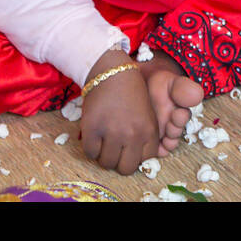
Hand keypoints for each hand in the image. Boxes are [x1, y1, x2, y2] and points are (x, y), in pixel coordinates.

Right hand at [79, 48, 159, 174]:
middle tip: (114, 150)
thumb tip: (136, 160)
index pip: (144, 161)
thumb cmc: (130, 92)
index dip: (135, 157)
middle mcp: (133, 134)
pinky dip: (91, 148)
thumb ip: (144, 136)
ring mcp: (112, 132)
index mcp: (149, 131)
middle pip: (125, 168)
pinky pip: (90, 153)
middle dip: (119, 162)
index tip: (128, 150)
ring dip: (103, 155)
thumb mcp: (147, 114)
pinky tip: (94, 136)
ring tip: (103, 142)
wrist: (112, 72)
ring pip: (106, 163)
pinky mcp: (93, 129)